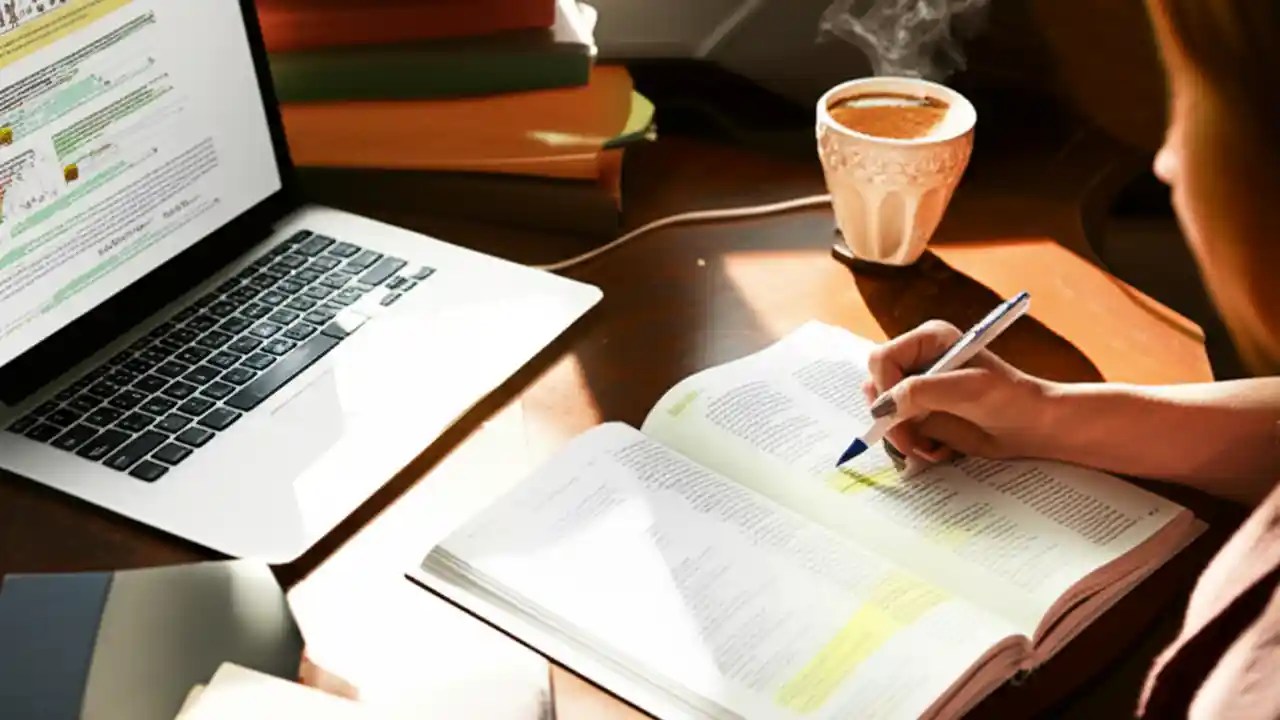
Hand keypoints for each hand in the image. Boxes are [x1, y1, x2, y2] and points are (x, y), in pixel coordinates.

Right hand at [864, 320, 1061, 462]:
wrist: (1034, 427)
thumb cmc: (1009, 398)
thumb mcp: (967, 390)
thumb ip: (921, 392)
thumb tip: (883, 406)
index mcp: (927, 341)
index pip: (882, 359)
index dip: (884, 388)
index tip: (896, 415)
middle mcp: (918, 362)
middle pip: (876, 387)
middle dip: (890, 418)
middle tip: (909, 440)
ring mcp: (920, 391)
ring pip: (885, 414)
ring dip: (902, 435)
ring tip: (929, 447)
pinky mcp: (924, 415)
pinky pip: (899, 431)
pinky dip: (913, 445)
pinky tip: (938, 449)